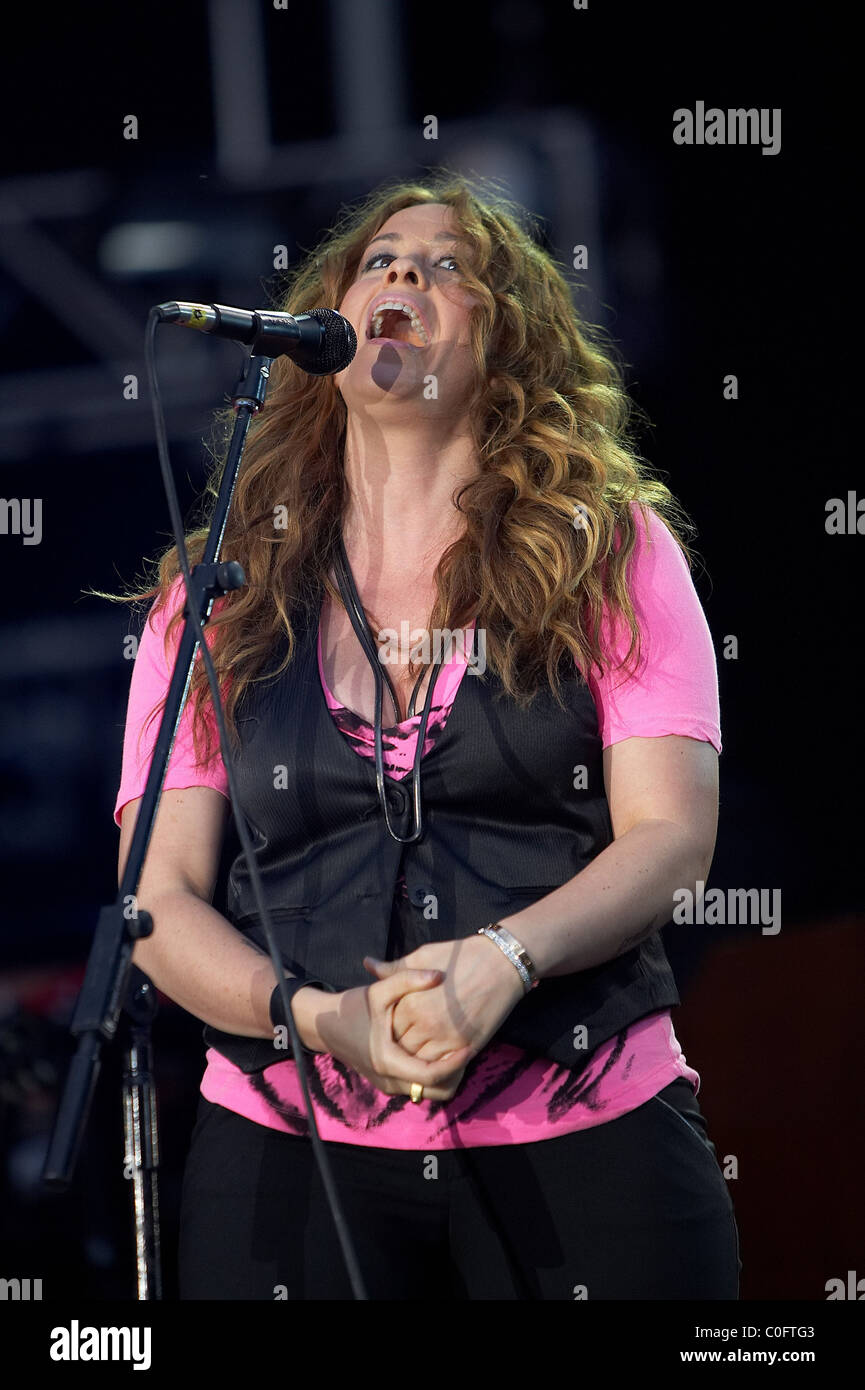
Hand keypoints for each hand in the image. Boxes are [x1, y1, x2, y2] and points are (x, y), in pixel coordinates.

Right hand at [313, 969, 474, 1101]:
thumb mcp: (378, 991)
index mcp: (388, 1061)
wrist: (323, 1026)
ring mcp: (388, 1085)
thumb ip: (408, 979)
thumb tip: (439, 974)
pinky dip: (433, 1075)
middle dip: (455, 1075)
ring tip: (457, 1051)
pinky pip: (419, 1087)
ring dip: (446, 1076)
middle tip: (468, 1050)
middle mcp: (389, 1080)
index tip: (469, 1045)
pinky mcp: (388, 1082)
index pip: (432, 1075)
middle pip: (436, 1091)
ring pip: (429, 1092)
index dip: (455, 1062)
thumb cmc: (351, 1008)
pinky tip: (440, 1052)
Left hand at [363, 935, 525, 1063]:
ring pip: (419, 1063)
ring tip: (421, 1051)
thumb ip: (394, 969)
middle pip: (401, 1048)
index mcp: (410, 1002)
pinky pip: (443, 1068)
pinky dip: (437, 1067)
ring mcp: (445, 1038)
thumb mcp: (422, 956)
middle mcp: (424, 1024)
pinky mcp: (464, 1048)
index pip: (387, 1028)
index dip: (388, 1028)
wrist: (500, 963)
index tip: (394, 1025)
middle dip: (400, 1047)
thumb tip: (368, 964)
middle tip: (404, 1043)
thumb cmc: (460, 956)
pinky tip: (437, 1058)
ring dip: (418, 1060)